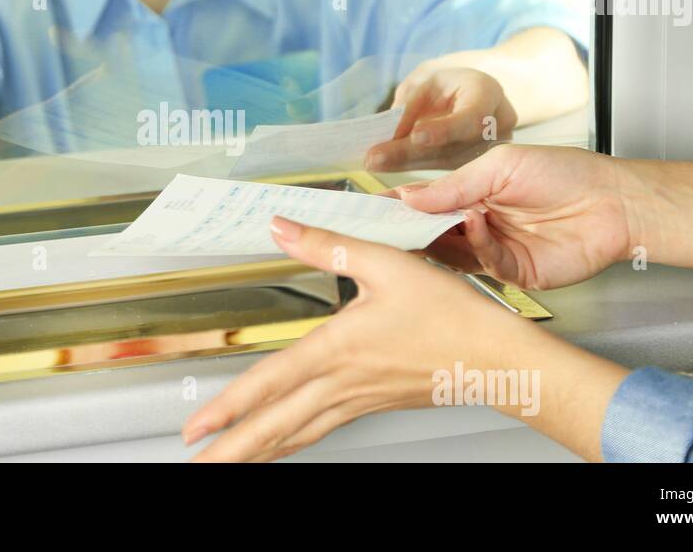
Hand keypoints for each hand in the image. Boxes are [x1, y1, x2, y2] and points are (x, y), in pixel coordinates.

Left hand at [181, 215, 526, 461]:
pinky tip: (279, 446)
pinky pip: (317, 431)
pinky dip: (289, 443)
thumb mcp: (387, 262)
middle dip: (230, 450)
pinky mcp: (369, 405)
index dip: (229, 407)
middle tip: (195, 466)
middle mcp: (341, 384)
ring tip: (225, 465)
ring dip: (255, 453)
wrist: (496, 359)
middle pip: (274, 426)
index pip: (271, 383)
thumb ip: (327, 243)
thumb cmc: (451, 315)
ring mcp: (355, 401)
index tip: (197, 427)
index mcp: (338, 350)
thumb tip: (281, 227)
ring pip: (293, 435)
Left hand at [365, 65, 516, 172]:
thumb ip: (411, 105)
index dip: (444, 129)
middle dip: (410, 152)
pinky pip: (443, 172)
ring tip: (373, 162)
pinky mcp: (476, 167)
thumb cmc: (444, 83)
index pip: (471, 116)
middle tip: (374, 158)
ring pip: (445, 163)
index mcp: (487, 94)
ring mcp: (489, 149)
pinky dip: (412, 169)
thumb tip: (391, 136)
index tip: (415, 136)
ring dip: (406, 164)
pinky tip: (385, 166)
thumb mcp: (426, 81)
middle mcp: (495, 125)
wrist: (468, 93)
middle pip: (452, 146)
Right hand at [399, 144, 634, 289]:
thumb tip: (409, 197)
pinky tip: (476, 222)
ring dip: (439, 238)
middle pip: (433, 234)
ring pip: (452, 254)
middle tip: (387, 225)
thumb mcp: (500, 165)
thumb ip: (454, 185)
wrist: (616, 201)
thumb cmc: (566, 173)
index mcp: (472, 196)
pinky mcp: (515, 274)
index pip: (426, 204)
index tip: (372, 207)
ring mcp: (496, 251)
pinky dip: (477, 244)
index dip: (400, 207)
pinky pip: (485, 264)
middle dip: (410, 229)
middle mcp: (479, 225)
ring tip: (429, 221)